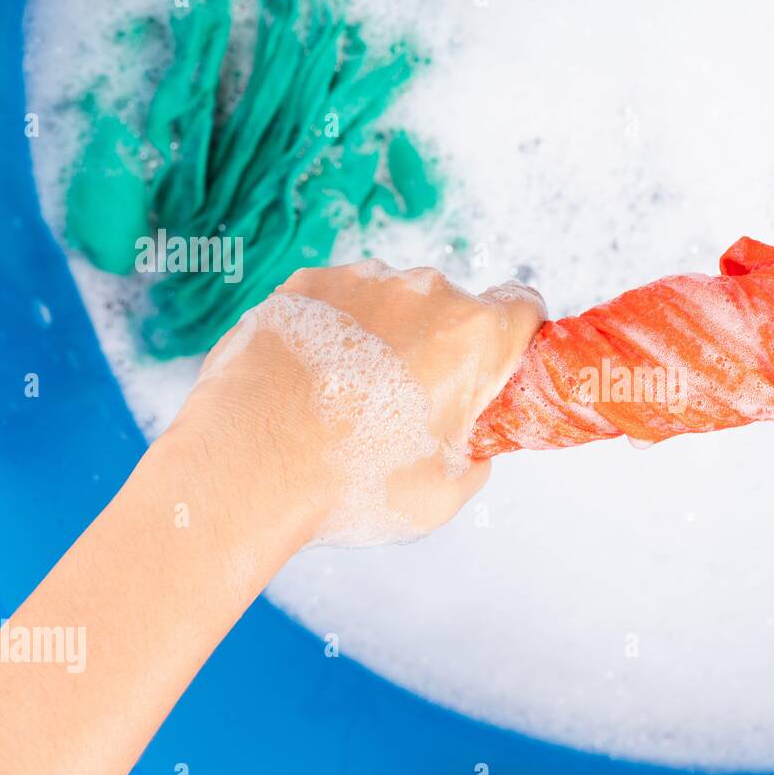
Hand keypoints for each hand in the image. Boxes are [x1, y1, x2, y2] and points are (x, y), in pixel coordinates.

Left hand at [170, 260, 544, 545]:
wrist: (248, 467)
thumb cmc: (353, 486)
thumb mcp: (445, 494)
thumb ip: (475, 455)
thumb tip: (467, 443)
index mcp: (475, 336)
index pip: (525, 309)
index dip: (515, 343)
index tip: (494, 375)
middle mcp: (425, 292)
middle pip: (455, 310)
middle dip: (443, 350)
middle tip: (410, 408)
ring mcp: (361, 281)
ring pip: (394, 303)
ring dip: (387, 338)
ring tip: (349, 400)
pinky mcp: (305, 285)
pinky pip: (338, 302)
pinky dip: (334, 333)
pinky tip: (311, 382)